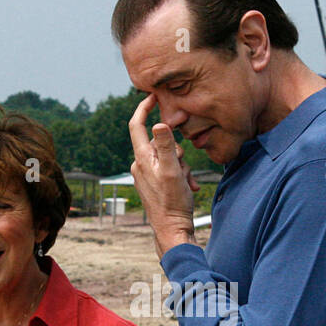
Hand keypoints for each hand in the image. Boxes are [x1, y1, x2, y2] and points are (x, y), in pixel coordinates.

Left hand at [129, 92, 196, 256]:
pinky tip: (188, 188)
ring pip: (168, 156)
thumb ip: (167, 146)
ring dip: (181, 166)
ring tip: (186, 182)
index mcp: (141, 158)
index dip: (144, 108)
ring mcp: (146, 175)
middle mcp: (140, 165)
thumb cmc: (172, 202)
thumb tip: (158, 123)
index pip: (137, 125)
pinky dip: (180, 176)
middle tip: (184, 167)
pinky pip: (169, 170)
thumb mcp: (172, 171)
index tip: (153, 96)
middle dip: (177, 150)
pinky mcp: (154, 184)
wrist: (172, 230)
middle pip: (160, 142)